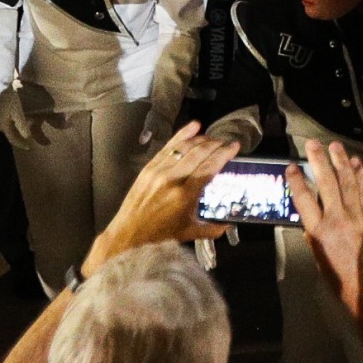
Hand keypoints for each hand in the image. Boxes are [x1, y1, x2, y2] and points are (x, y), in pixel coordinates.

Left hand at [87, 121, 236, 267]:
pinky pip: (168, 147)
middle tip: (226, 141)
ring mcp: (158, 171)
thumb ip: (212, 228)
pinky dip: (182, 135)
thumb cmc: (160, 236)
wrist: (128, 235)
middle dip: (215, 144)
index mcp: (185, 195)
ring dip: (201, 139)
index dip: (224, 154)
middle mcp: (172, 179)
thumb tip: (228, 224)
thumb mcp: (189, 233)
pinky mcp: (148, 168)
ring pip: (184, 147)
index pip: (209, 167)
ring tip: (212, 137)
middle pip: (199, 153)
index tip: (234, 146)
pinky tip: (193, 127)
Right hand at [292, 139, 362, 320]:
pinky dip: (361, 176)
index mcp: (319, 232)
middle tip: (312, 144)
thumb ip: (314, 236)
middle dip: (319, 161)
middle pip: (326, 183)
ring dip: (341, 161)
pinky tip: (356, 163)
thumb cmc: (340, 280)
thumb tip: (310, 219)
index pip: (304, 199)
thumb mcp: (319, 258)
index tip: (292, 166)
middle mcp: (338, 219)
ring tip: (334, 146)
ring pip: (348, 182)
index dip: (297, 181)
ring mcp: (358, 216)